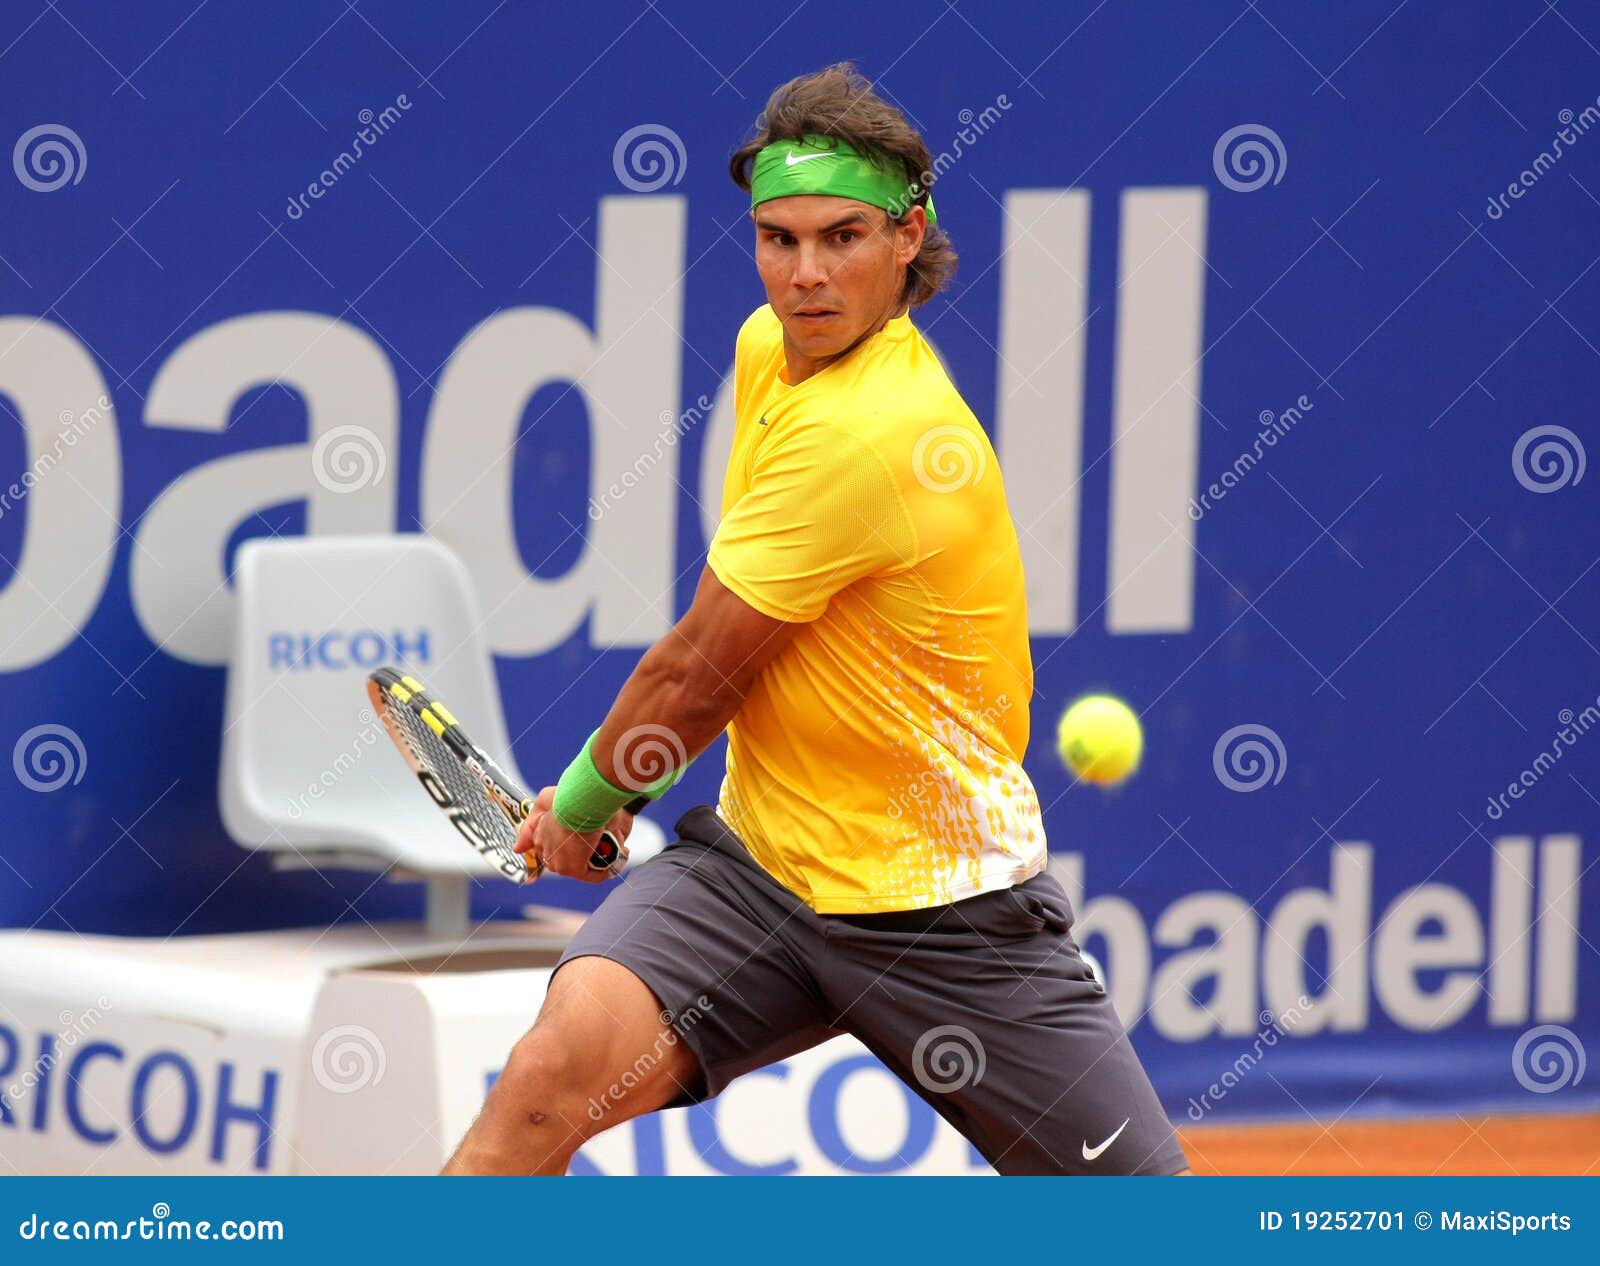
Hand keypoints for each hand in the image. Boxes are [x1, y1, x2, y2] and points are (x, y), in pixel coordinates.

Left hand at [514, 786, 633, 881]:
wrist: (581, 799)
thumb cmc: (568, 794)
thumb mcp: (545, 799)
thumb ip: (532, 822)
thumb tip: (517, 849)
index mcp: (539, 833)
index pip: (548, 846)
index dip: (568, 844)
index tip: (586, 840)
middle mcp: (545, 850)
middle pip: (566, 858)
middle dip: (586, 853)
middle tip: (604, 840)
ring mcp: (559, 861)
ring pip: (581, 867)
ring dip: (599, 860)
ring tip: (616, 845)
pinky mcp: (573, 869)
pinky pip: (593, 876)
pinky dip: (606, 870)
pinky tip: (617, 858)